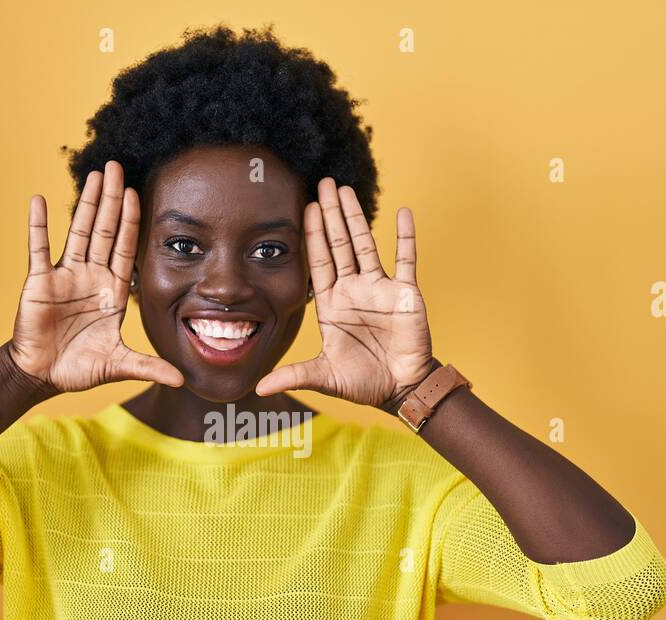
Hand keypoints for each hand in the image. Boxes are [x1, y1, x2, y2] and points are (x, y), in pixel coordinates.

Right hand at [7, 160, 182, 394]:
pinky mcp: (39, 282)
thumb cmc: (79, 367)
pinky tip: (38, 200)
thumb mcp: (119, 365)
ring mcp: (64, 276)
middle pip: (103, 230)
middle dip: (111, 200)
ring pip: (77, 232)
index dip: (130, 222)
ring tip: (93, 174)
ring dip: (85, 203)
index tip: (137, 193)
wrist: (43, 375)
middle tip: (117, 167)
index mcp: (111, 291)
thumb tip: (182, 379)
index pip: (124, 248)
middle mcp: (90, 276)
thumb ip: (149, 367)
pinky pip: (39, 248)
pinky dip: (38, 225)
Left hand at [254, 177, 435, 410]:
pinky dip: (405, 236)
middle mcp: (353, 290)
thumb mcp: (323, 377)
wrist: (399, 390)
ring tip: (347, 189)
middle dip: (330, 215)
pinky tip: (402, 212)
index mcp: (332, 304)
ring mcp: (379, 289)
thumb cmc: (363, 382)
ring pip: (365, 245)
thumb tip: (259, 388)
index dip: (312, 235)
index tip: (304, 208)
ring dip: (356, 218)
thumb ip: (293, 375)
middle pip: (339, 244)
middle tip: (323, 184)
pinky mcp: (404, 293)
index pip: (319, 262)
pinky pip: (405, 259)